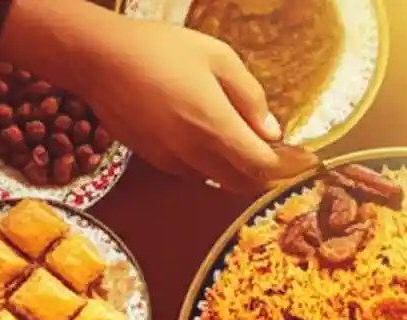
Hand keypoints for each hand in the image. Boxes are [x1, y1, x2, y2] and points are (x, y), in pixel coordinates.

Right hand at [0, 0, 282, 192]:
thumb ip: (250, 97)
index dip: (290, 167)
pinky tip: (218, 142)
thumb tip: (273, 131)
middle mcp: (194, 153)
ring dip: (243, 173)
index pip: (263, 166)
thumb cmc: (159, 49)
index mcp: (213, 126)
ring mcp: (173, 162)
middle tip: (288, 157)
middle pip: (245, 183)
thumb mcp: (217, 58)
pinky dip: (217, 167)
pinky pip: (197, 174)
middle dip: (270, 175)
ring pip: (221, 183)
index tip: (308, 160)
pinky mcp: (156, 161)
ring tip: (255, 148)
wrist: (98, 60)